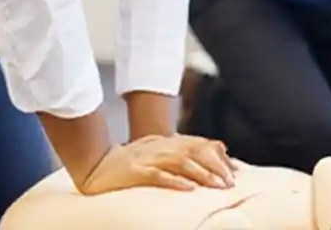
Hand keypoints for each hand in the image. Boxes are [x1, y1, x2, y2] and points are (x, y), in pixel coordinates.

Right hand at [80, 134, 235, 195]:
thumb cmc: (130, 161)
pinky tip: (189, 189)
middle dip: (215, 167)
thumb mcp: (157, 151)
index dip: (218, 158)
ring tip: (216, 185)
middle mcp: (160, 147)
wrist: (96, 164)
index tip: (234, 172)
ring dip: (201, 174)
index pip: (199, 146)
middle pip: (195, 152)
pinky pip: (158, 175)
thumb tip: (214, 151)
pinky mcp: (135, 171)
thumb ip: (181, 150)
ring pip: (181, 163)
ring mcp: (148, 158)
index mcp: (167, 142)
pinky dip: (175, 181)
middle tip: (230, 182)